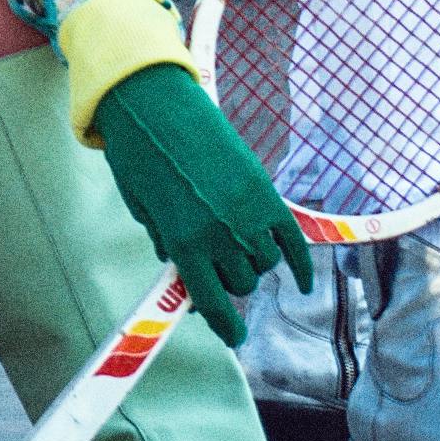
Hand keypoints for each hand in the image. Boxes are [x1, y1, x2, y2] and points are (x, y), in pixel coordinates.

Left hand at [90, 59, 314, 344]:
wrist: (155, 104)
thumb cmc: (139, 157)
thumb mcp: (145, 211)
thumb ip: (169, 247)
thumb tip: (186, 279)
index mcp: (184, 243)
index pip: (212, 303)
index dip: (225, 326)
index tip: (234, 337)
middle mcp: (219, 234)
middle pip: (241, 282)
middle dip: (230, 283)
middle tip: (220, 272)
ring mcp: (247, 213)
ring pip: (265, 263)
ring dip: (254, 264)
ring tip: (239, 249)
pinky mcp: (266, 192)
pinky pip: (291, 241)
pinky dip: (298, 265)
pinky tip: (300, 283)